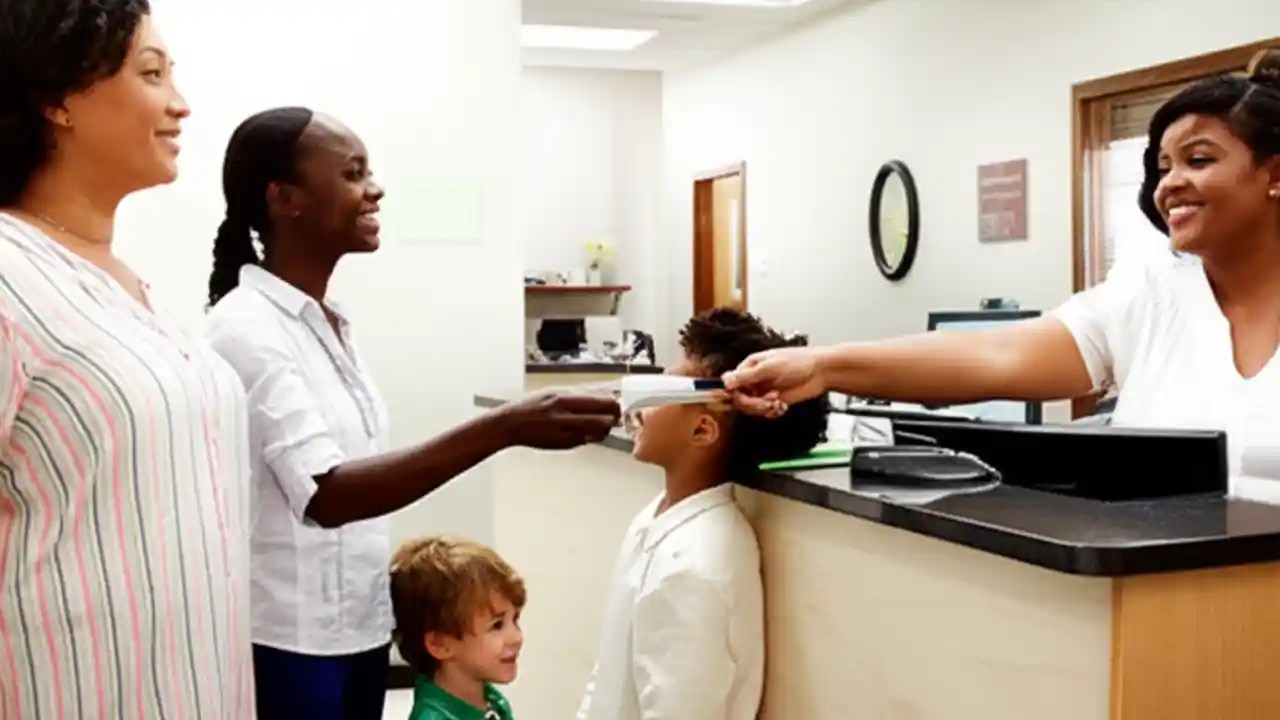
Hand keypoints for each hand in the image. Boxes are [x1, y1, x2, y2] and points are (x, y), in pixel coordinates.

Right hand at [496, 390, 621, 449]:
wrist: (511, 425)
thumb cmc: (531, 407)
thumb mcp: (553, 393)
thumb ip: (576, 395)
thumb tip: (600, 396)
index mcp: (563, 400)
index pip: (600, 403)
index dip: (613, 404)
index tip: (616, 403)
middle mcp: (566, 418)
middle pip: (604, 421)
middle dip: (614, 418)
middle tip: (615, 415)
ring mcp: (566, 434)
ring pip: (599, 434)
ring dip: (605, 428)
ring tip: (602, 422)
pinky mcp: (565, 445)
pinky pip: (587, 440)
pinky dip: (591, 435)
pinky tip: (585, 429)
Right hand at [721, 347, 825, 416]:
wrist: (821, 372)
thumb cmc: (798, 362)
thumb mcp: (770, 368)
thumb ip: (747, 376)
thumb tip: (724, 381)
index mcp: (750, 366)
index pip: (732, 383)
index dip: (734, 393)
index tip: (741, 398)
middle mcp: (754, 379)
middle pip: (740, 399)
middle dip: (753, 404)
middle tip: (768, 402)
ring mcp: (764, 391)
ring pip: (752, 408)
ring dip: (764, 408)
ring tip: (778, 403)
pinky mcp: (774, 401)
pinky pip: (764, 413)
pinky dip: (772, 412)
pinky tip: (783, 406)